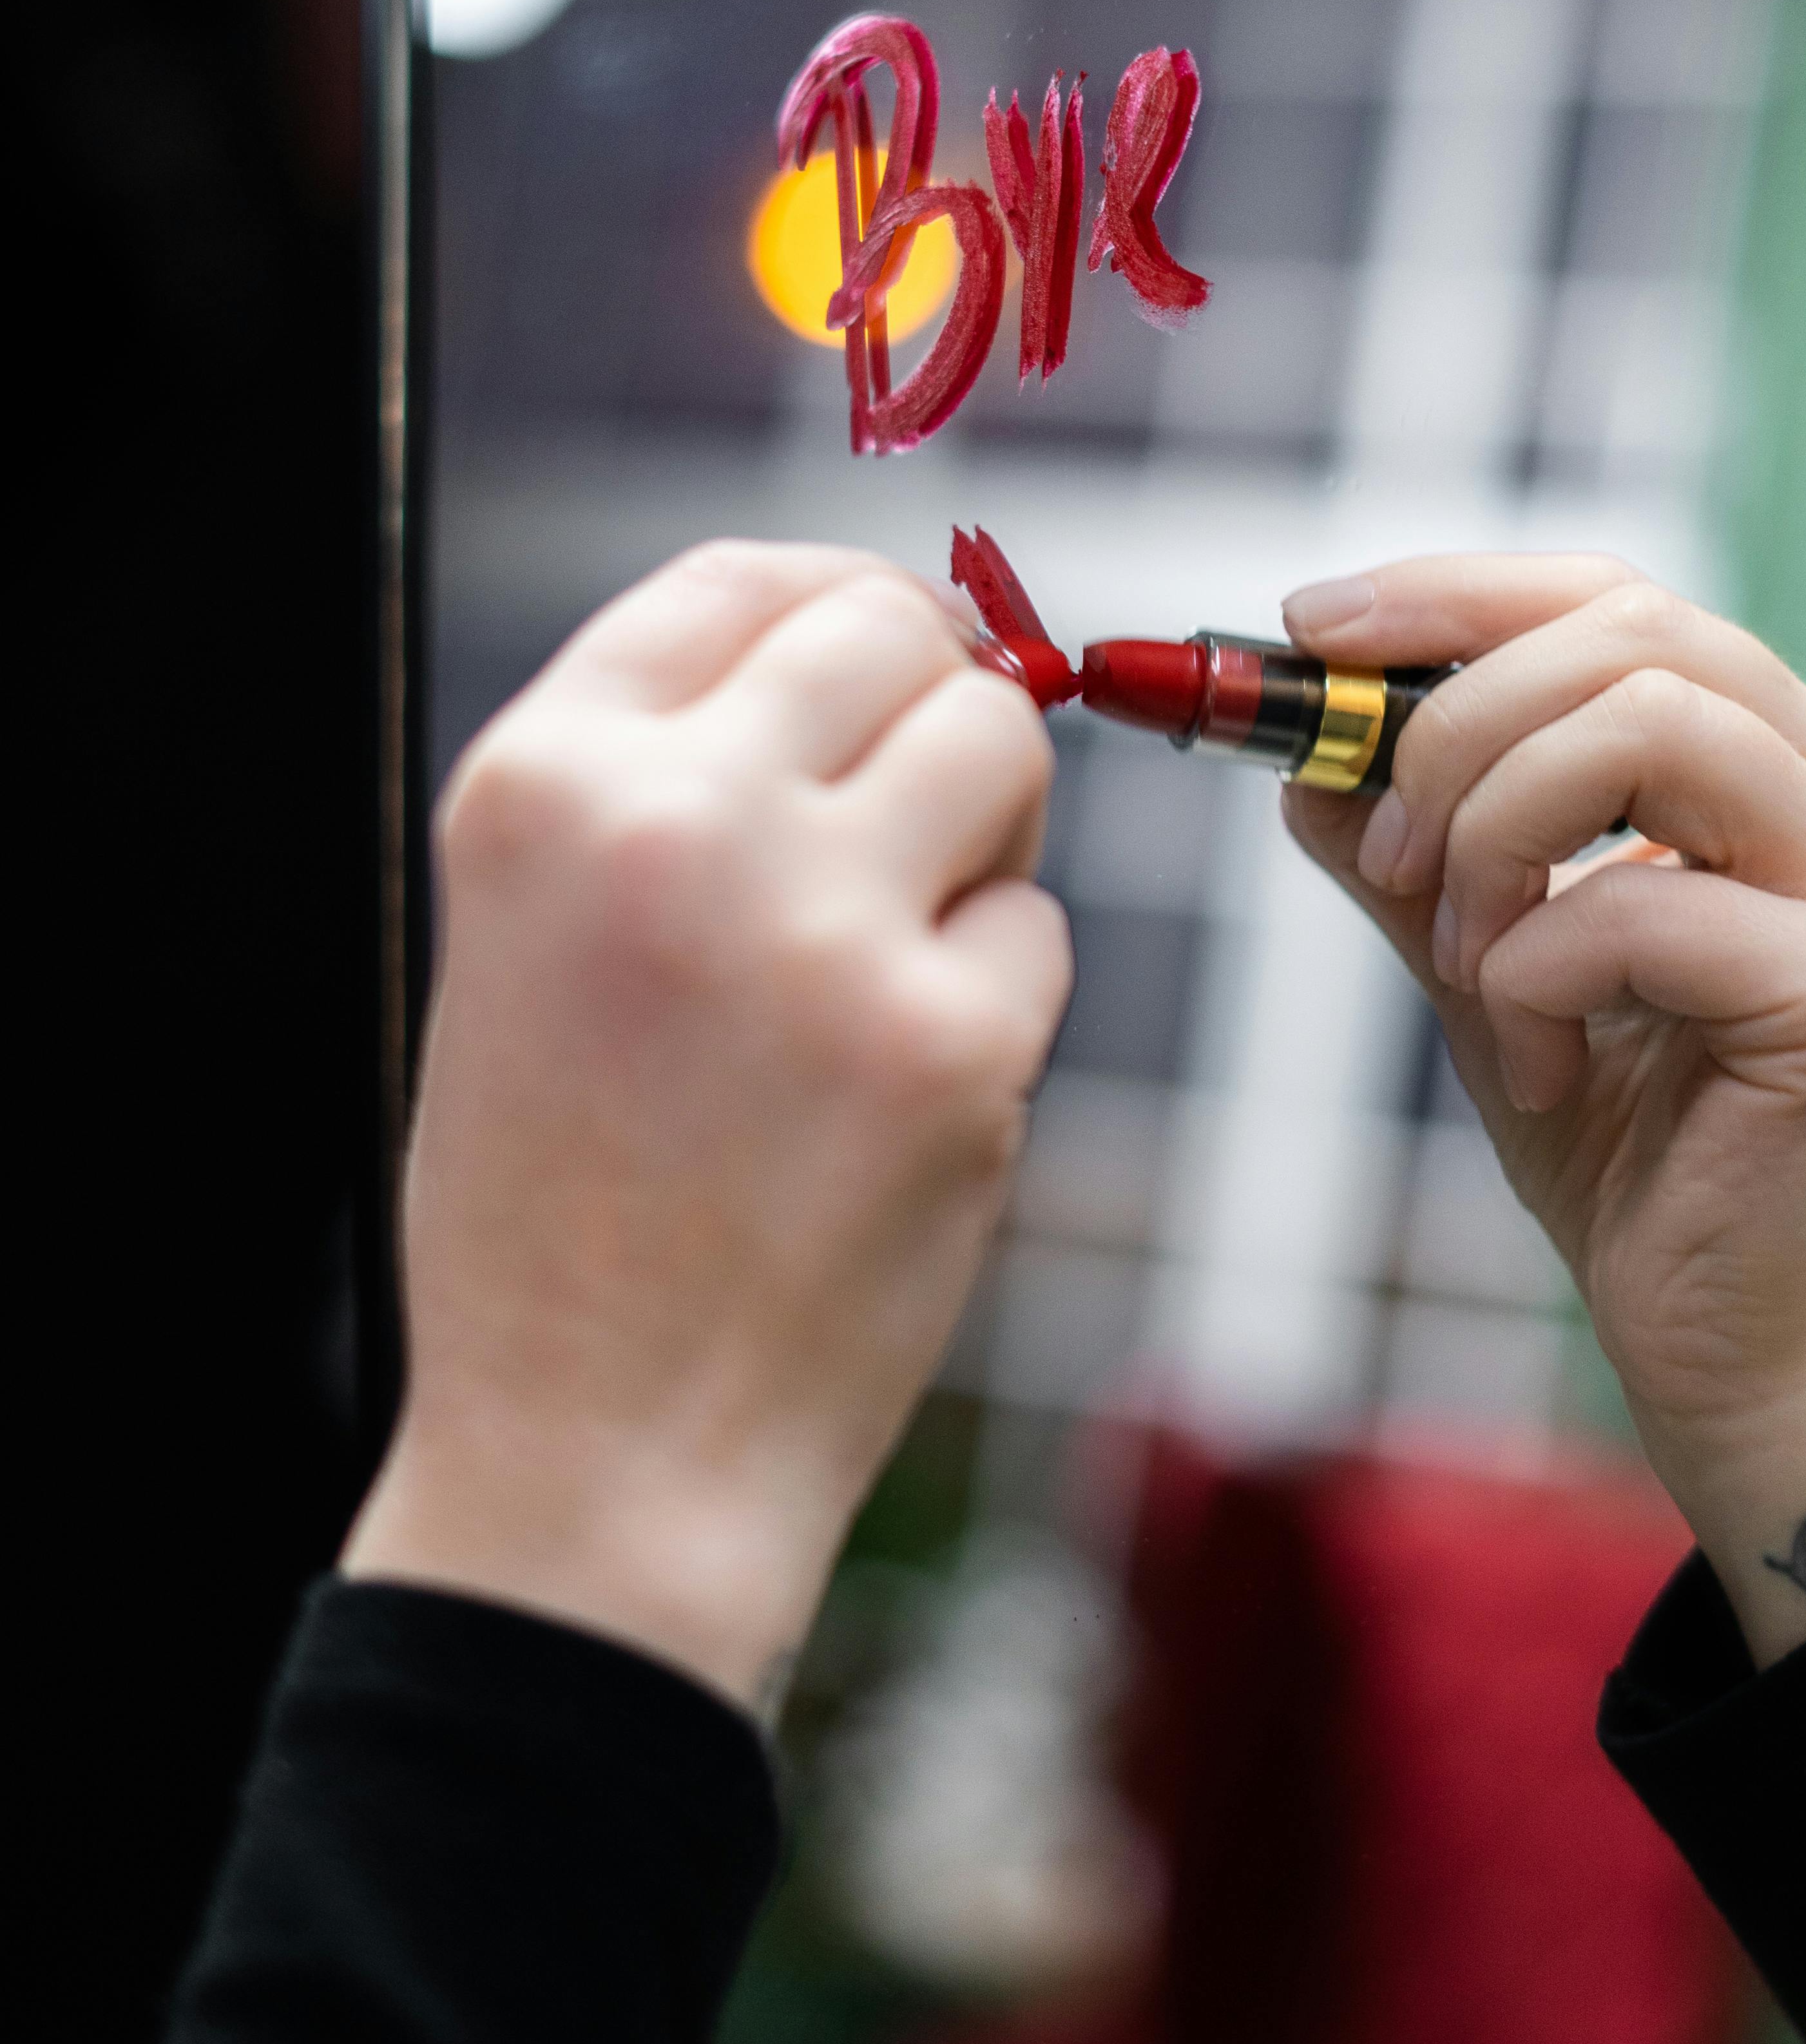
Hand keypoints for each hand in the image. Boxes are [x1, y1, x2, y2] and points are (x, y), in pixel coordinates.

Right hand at [343, 543, 1069, 1714]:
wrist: (595, 1460)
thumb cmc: (563, 1211)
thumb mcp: (532, 943)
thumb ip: (665, 783)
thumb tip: (863, 641)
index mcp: (542, 787)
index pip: (735, 583)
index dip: (839, 604)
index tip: (885, 654)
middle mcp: (675, 825)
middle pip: (889, 634)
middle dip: (933, 702)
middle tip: (920, 816)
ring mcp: (820, 929)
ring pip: (1000, 744)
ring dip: (985, 831)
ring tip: (900, 952)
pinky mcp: (947, 1043)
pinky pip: (1034, 933)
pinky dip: (994, 999)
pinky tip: (898, 1101)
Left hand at [1281, 557, 1805, 1659]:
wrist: (1723, 1348)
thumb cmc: (1625, 1146)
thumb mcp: (1488, 956)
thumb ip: (1410, 841)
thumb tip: (1290, 739)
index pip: (1627, 599)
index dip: (1459, 594)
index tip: (1307, 627)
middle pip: (1637, 635)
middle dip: (1454, 723)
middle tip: (1382, 850)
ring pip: (1645, 727)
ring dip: (1495, 831)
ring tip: (1460, 956)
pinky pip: (1634, 907)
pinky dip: (1533, 978)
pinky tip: (1543, 1069)